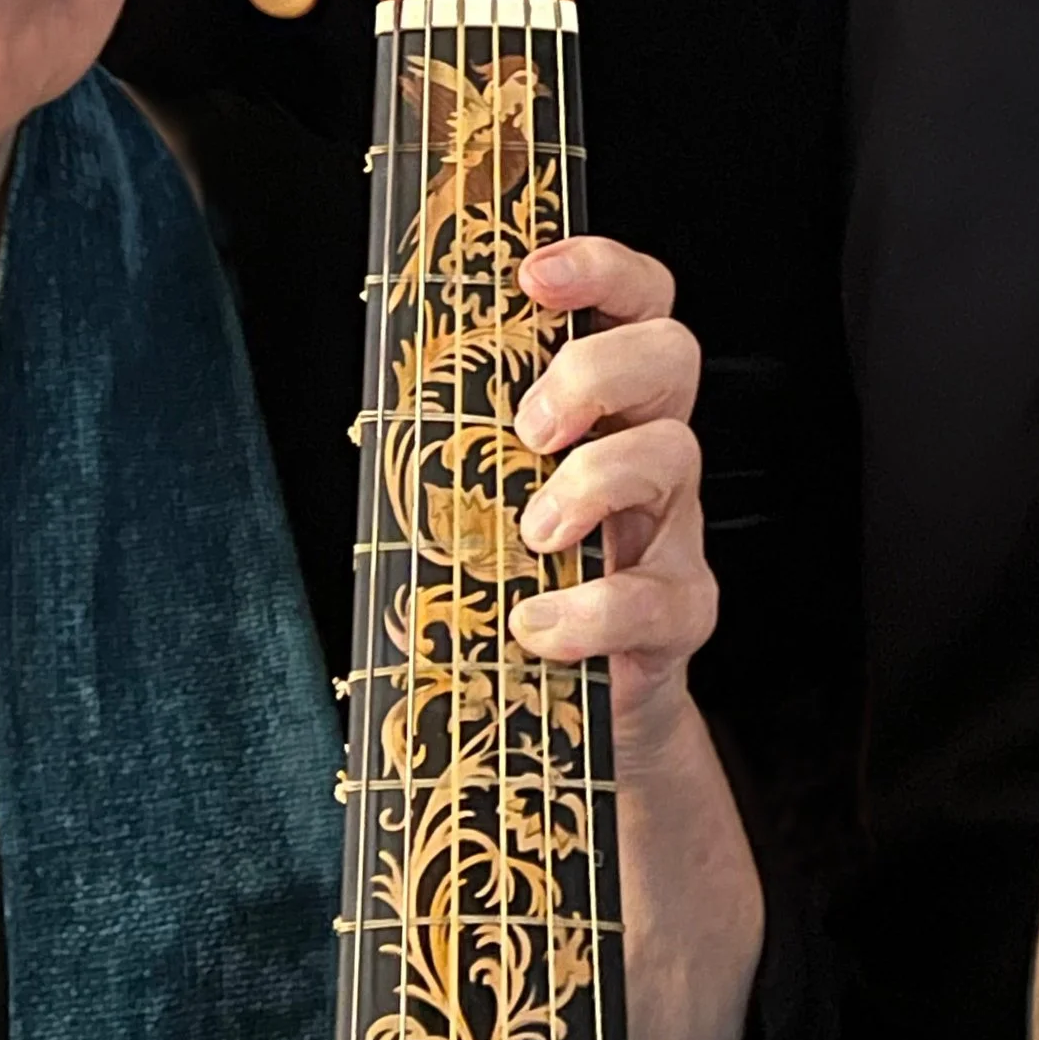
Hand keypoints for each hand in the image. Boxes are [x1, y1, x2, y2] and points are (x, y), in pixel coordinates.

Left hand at [505, 231, 761, 1039]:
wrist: (570, 773)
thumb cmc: (496, 621)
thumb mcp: (463, 525)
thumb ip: (444, 458)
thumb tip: (355, 386)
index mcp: (596, 418)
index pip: (639, 302)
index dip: (603, 266)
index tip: (534, 272)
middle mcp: (650, 470)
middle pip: (679, 358)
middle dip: (603, 368)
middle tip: (526, 426)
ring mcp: (673, 551)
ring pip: (683, 462)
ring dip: (600, 479)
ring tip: (526, 532)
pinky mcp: (677, 645)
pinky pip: (670, 608)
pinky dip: (600, 614)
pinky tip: (538, 636)